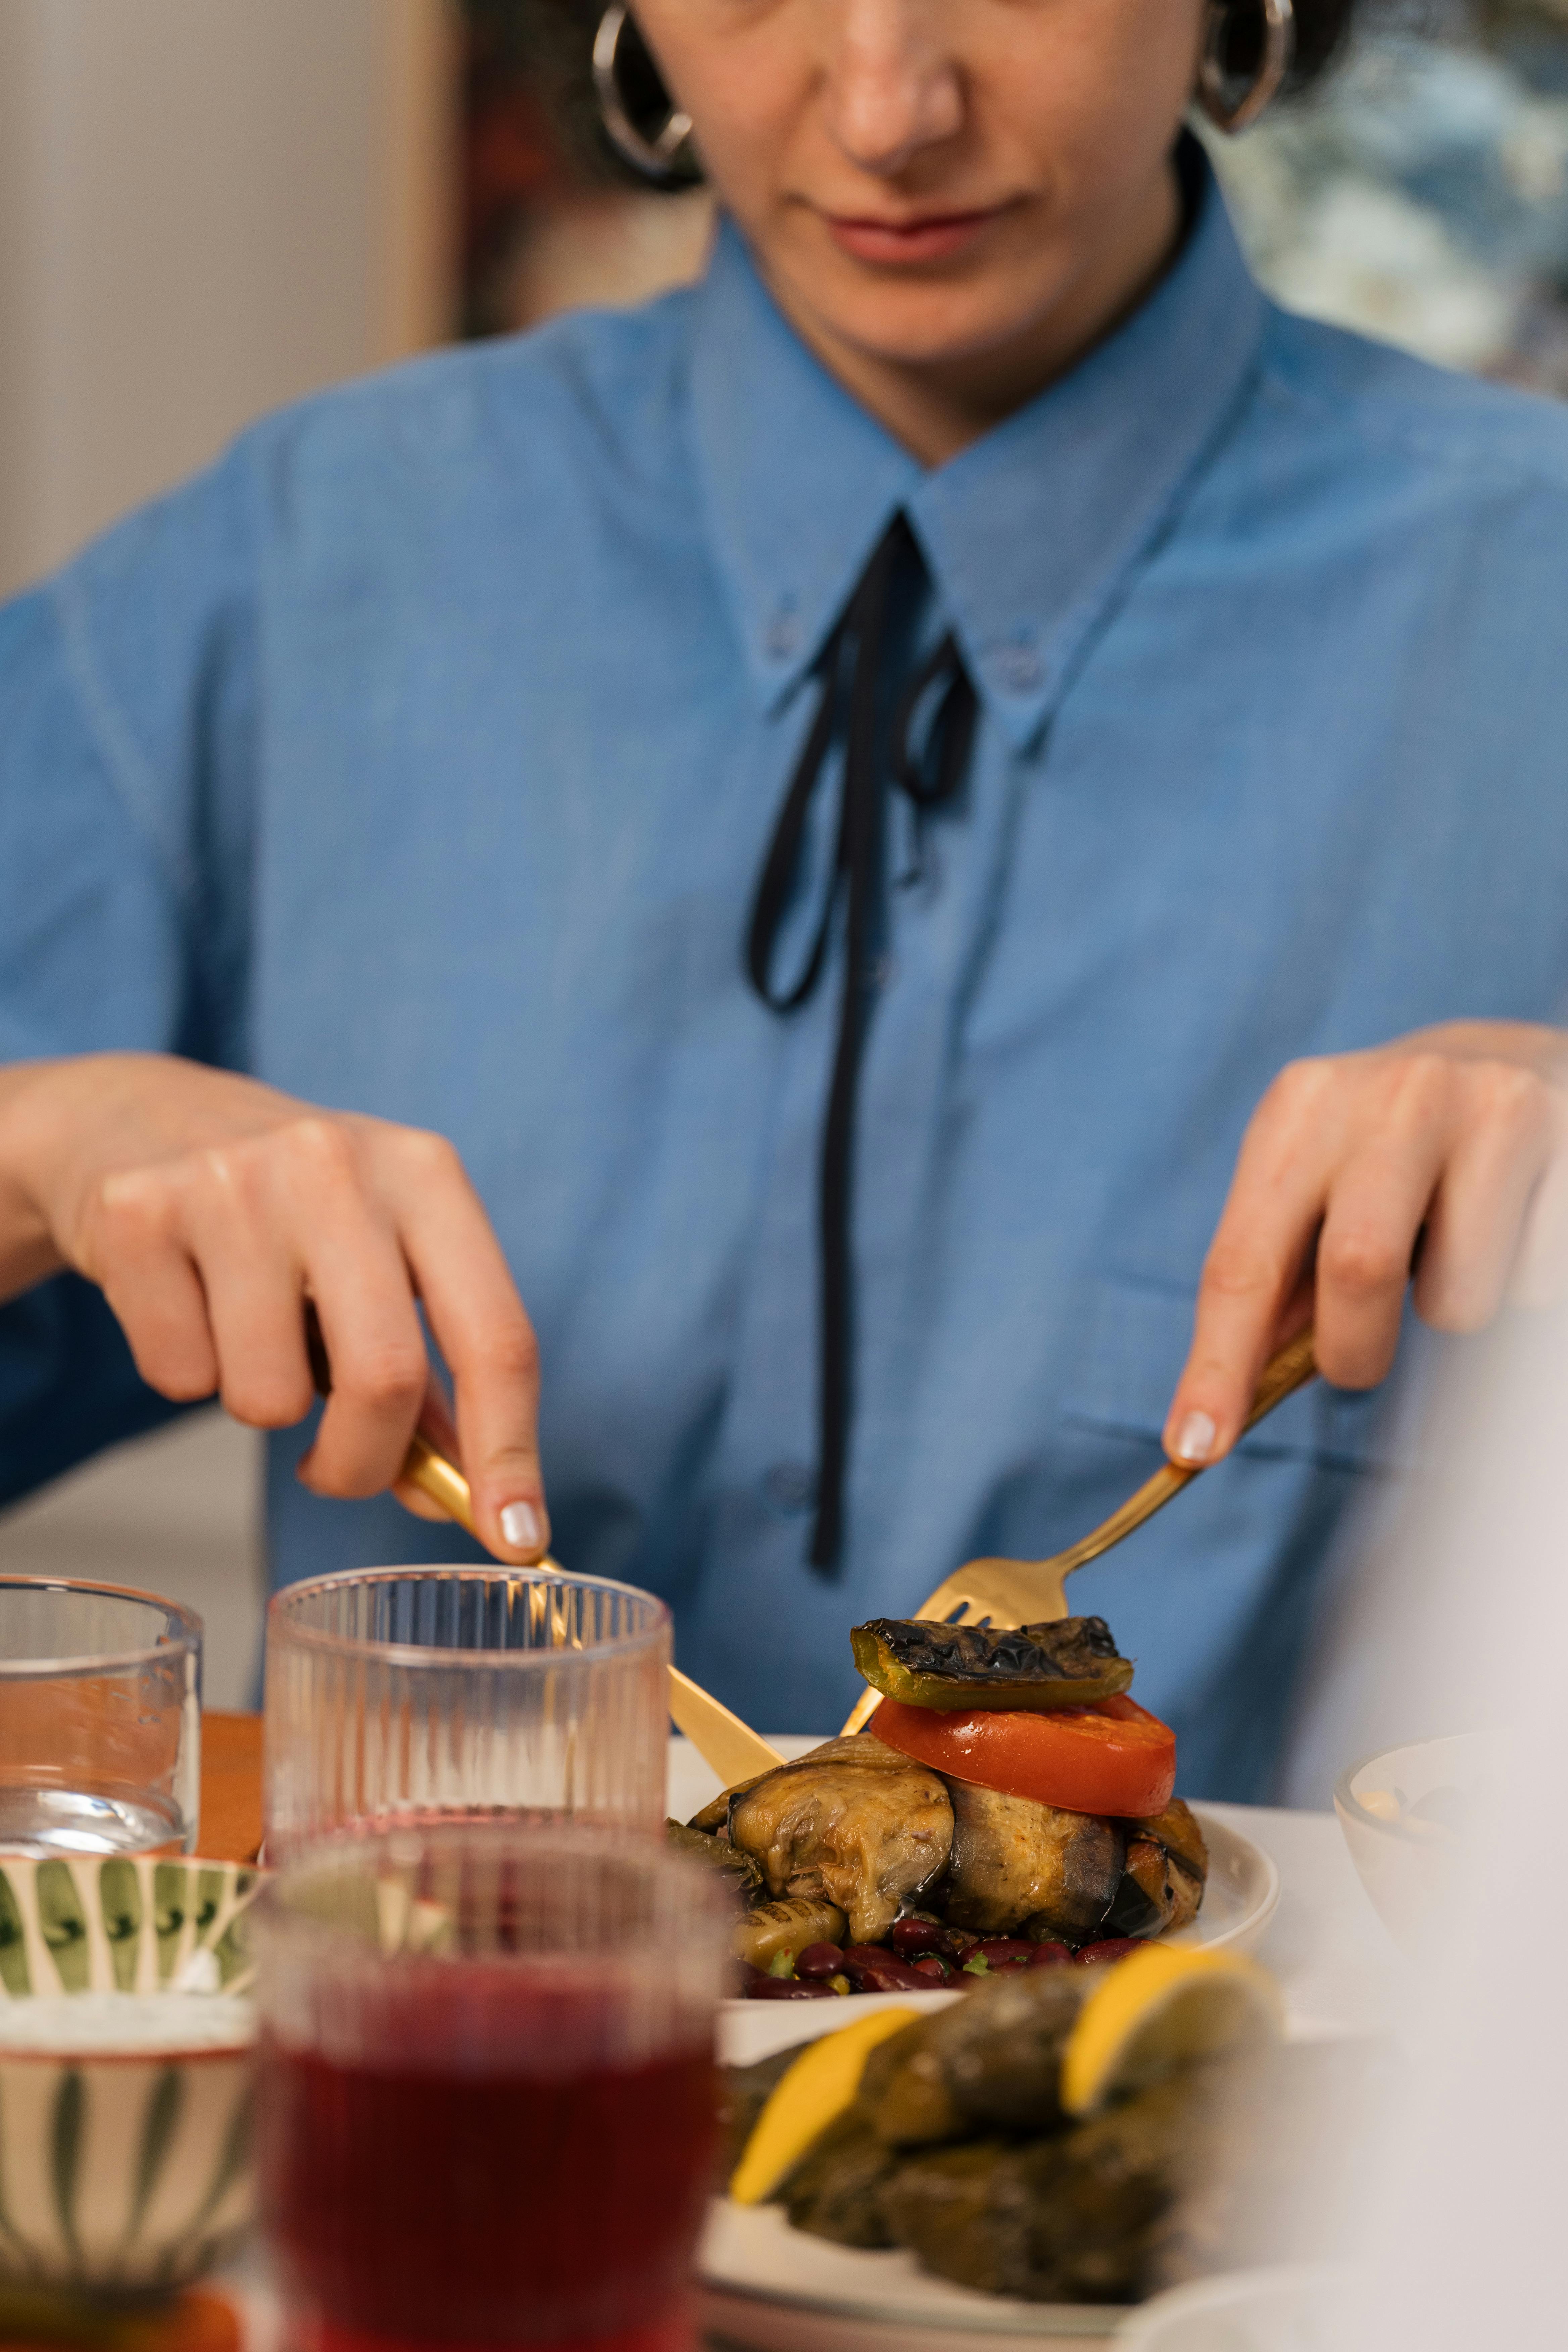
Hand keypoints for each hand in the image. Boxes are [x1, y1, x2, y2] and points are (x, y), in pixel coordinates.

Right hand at [0, 1052, 549, 1561]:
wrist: (137, 1118)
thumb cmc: (285, 1210)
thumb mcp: (378, 1261)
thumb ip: (427, 1383)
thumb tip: (463, 1501)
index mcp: (425, 1174)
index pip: (498, 1336)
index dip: (511, 1452)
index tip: (518, 1537)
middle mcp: (338, 1166)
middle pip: (385, 1379)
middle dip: (362, 1462)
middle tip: (333, 1471)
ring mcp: (233, 1183)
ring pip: (268, 1398)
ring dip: (260, 1406)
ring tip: (245, 1335)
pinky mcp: (138, 1214)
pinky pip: (179, 1376)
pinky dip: (185, 1372)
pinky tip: (184, 1303)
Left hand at [1163, 1022, 1567, 1465]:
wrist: (1506, 1061)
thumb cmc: (1388, 1155)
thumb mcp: (1314, 1188)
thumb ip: (1275, 1285)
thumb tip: (1215, 1410)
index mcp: (1302, 1106)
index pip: (1242, 1261)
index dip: (1217, 1364)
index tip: (1193, 1448)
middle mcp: (1392, 1092)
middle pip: (1357, 1271)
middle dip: (1352, 1352)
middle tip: (1357, 1363)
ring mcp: (1488, 1105)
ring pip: (1460, 1297)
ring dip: (1451, 1312)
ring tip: (1456, 1254)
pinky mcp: (1562, 1133)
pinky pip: (1538, 1283)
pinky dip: (1521, 1284)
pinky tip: (1515, 1225)